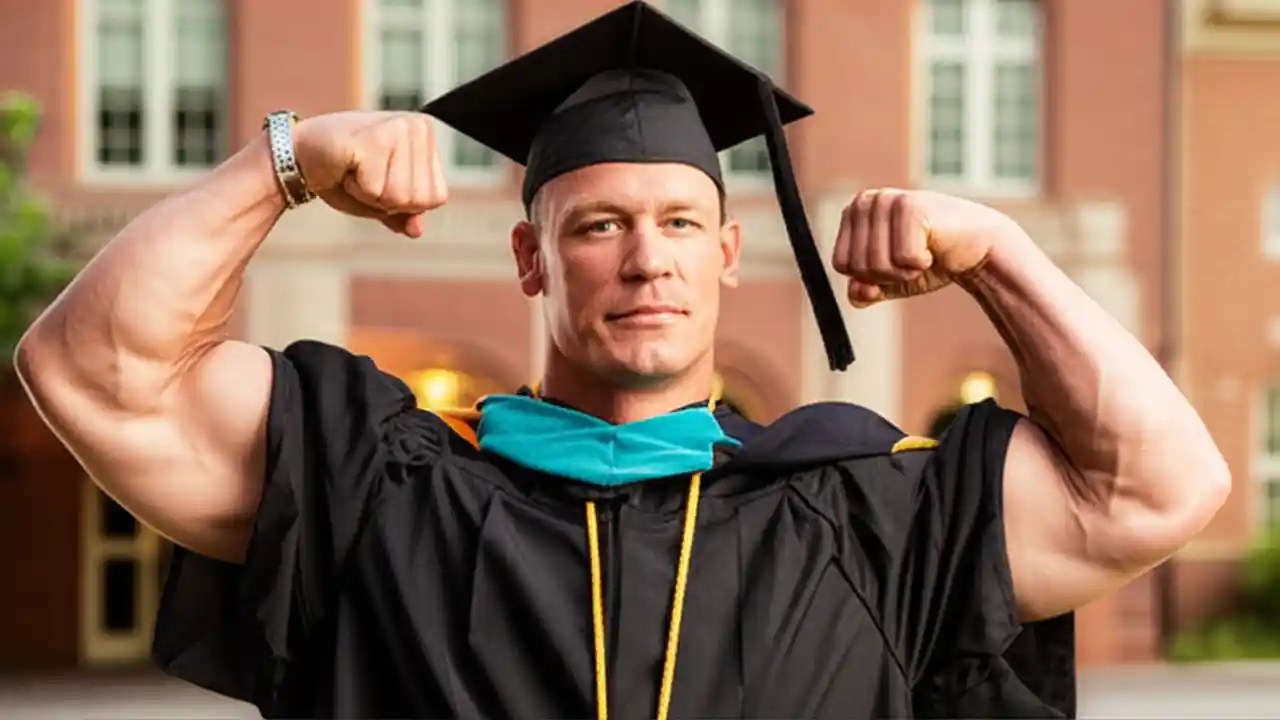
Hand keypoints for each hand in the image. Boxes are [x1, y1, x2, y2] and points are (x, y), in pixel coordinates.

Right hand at [293, 111, 447, 237]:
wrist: (298, 154)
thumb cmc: (342, 173)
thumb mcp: (380, 198)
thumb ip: (403, 214)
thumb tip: (417, 231)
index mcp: (426, 135)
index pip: (436, 198)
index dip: (403, 203)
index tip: (378, 179)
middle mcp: (417, 126)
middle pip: (421, 200)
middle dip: (387, 200)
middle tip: (364, 175)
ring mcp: (398, 128)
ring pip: (401, 197)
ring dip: (371, 194)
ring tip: (356, 170)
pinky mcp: (376, 138)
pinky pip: (376, 191)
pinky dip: (356, 189)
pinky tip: (346, 167)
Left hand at [831, 189, 1015, 306]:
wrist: (977, 248)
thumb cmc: (931, 260)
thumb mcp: (891, 281)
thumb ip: (866, 290)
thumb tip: (856, 295)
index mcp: (853, 214)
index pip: (841, 264)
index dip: (870, 277)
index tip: (894, 264)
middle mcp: (866, 201)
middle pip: (857, 266)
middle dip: (888, 275)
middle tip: (912, 260)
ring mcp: (886, 200)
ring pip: (876, 264)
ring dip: (905, 271)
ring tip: (924, 253)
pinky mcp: (910, 206)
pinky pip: (903, 258)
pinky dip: (921, 263)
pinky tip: (934, 246)